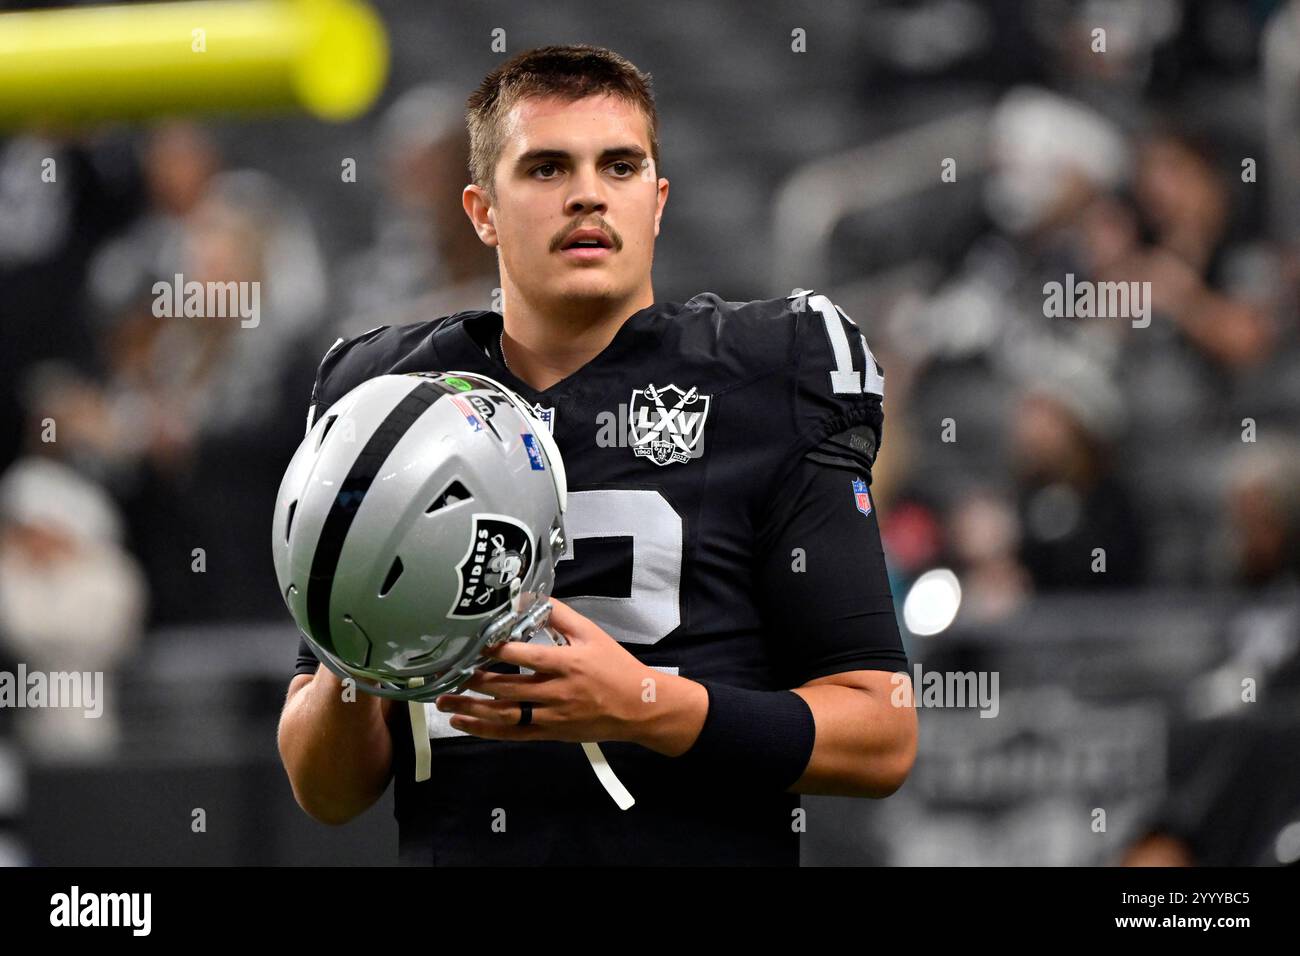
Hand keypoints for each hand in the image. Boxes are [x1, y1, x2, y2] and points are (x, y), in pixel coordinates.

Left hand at [434, 598, 657, 743]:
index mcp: (566, 663)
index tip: (472, 643)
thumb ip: (560, 615)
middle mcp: (556, 691)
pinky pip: (513, 733)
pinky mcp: (549, 732)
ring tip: (443, 702)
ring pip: (505, 714)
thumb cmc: (614, 665)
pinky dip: (486, 730)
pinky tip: (464, 723)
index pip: (524, 656)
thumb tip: (529, 598)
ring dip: (471, 708)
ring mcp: (551, 715)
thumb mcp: (591, 633)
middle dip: (474, 681)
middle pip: (508, 687)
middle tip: (446, 674)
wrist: (638, 706)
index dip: (496, 650)